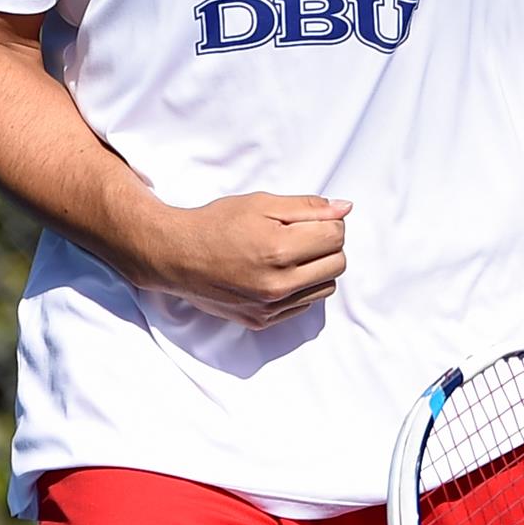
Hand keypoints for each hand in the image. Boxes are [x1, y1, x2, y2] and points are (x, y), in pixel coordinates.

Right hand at [137, 192, 350, 328]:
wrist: (177, 256)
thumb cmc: (217, 224)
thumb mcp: (261, 203)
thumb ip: (307, 207)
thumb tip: (345, 208)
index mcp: (279, 250)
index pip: (336, 236)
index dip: (330, 222)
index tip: (313, 219)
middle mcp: (277, 284)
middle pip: (338, 263)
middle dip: (328, 244)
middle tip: (303, 234)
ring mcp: (270, 307)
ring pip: (326, 287)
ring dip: (318, 268)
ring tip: (291, 253)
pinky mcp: (263, 321)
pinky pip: (304, 305)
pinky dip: (300, 287)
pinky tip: (278, 272)